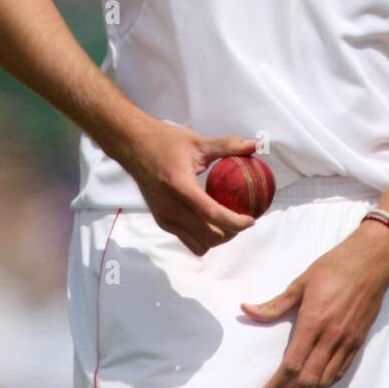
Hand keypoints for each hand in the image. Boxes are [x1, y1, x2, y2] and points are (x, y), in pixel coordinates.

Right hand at [121, 119, 259, 254]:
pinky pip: (187, 239)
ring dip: (216, 239)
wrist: (133, 147)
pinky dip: (202, 236)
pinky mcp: (161, 221)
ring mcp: (164, 218)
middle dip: (230, 233)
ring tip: (227, 223)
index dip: (235, 222)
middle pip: (208, 237)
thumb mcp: (198, 142)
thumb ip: (228, 146)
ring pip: (198, 245)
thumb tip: (255, 144)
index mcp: (180, 187)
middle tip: (242, 220)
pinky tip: (210, 219)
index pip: (212, 214)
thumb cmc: (165, 142)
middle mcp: (170, 208)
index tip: (251, 219)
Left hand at [242, 220, 388, 387]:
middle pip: (307, 380)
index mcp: (314, 321)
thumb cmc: (334, 268)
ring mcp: (347, 343)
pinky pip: (339, 373)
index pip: (291, 364)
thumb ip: (274, 304)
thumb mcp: (301, 282)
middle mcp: (331, 337)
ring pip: (325, 382)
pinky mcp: (358, 343)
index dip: (276, 385)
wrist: (371, 262)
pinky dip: (324, 387)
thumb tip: (246, 309)